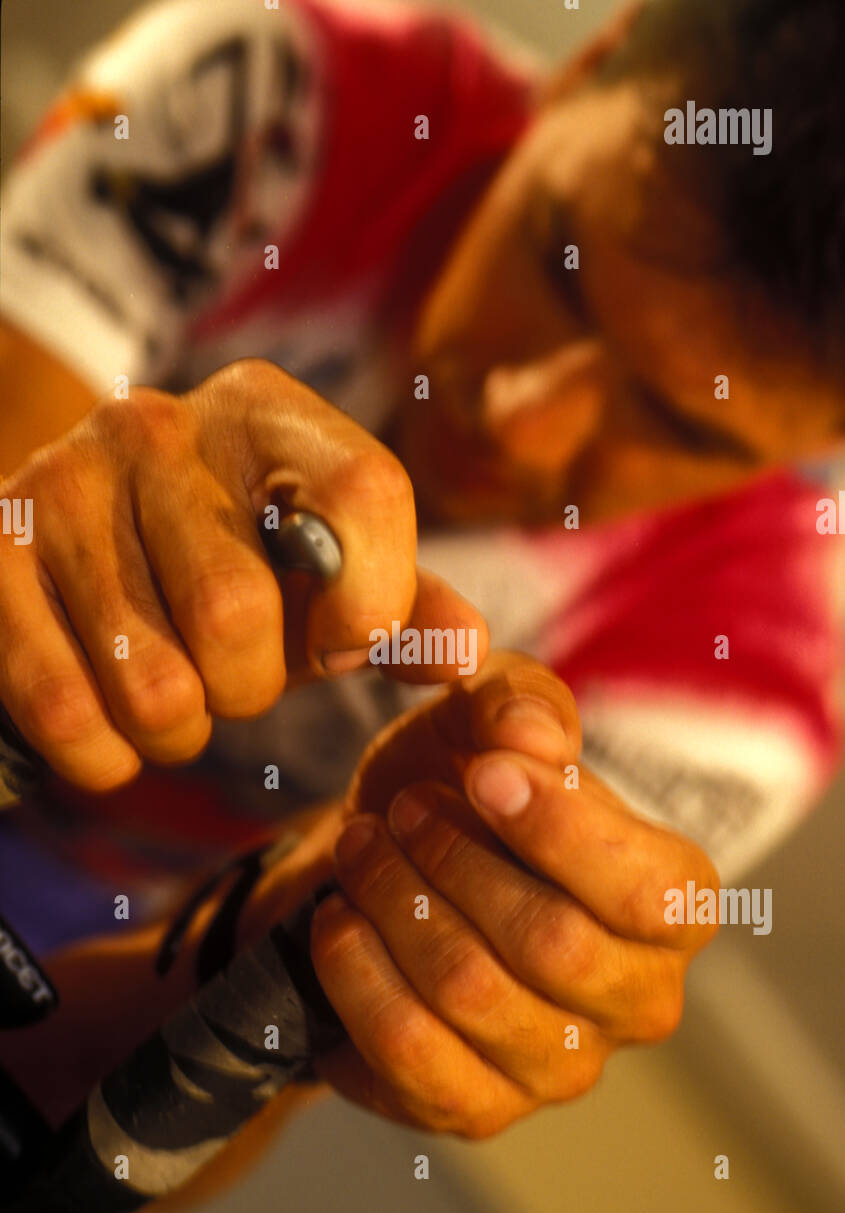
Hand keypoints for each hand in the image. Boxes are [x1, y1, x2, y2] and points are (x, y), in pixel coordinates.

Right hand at [0, 359, 485, 790]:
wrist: (78, 541)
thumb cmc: (228, 565)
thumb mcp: (322, 578)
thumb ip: (403, 610)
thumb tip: (468, 654)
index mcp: (266, 412)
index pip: (367, 491)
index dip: (374, 598)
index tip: (346, 644)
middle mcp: (159, 426)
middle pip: (241, 613)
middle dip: (250, 689)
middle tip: (234, 678)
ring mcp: (62, 481)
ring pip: (154, 681)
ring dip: (177, 729)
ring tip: (174, 697)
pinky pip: (64, 709)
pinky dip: (105, 754)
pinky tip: (113, 730)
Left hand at [310, 654, 719, 1136]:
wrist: (385, 871)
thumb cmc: (459, 792)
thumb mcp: (487, 720)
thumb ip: (517, 705)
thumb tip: (528, 737)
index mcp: (676, 906)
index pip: (646, 891)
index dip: (558, 829)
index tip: (480, 771)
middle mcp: (641, 1001)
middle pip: (551, 944)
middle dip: (453, 862)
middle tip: (400, 810)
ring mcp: (563, 1069)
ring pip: (470, 992)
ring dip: (394, 903)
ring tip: (359, 848)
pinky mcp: (479, 1110)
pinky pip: (410, 1054)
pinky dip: (357, 975)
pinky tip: (338, 922)